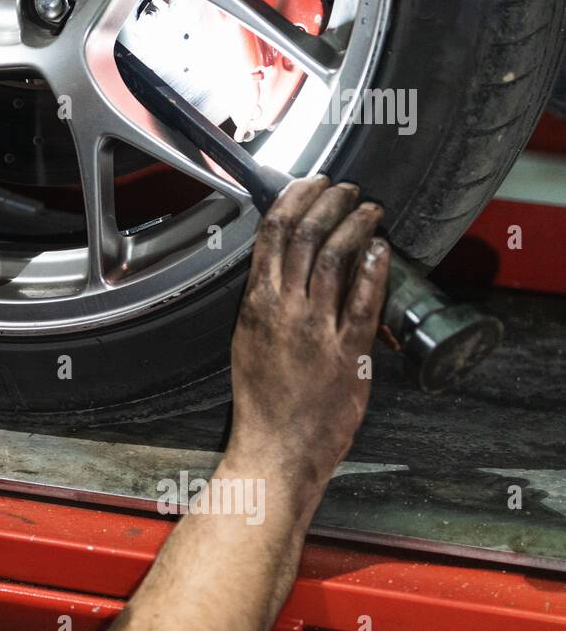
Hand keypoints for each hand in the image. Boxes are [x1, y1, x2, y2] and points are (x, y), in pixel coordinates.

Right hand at [226, 176, 389, 507]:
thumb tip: (283, 274)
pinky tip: (381, 250)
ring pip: (335, 257)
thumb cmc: (263, 402)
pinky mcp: (347, 351)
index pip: (272, 236)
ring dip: (355, 224)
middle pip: (305, 235)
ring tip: (370, 210)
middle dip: (328, 202)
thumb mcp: (247, 342)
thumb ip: (265, 306)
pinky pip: (362, 299)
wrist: (275, 446)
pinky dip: (373, 268)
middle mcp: (283, 309)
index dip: (294, 200)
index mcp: (256, 305)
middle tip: (346, 188)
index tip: (310, 184)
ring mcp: (315, 328)